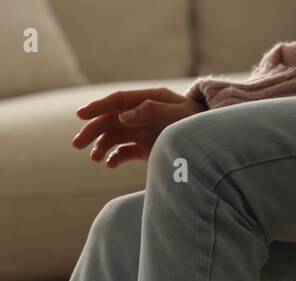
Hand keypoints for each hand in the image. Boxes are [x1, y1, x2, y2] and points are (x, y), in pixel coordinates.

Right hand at [72, 87, 205, 167]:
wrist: (218, 142)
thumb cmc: (199, 124)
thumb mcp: (179, 116)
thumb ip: (151, 111)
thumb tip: (122, 115)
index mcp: (150, 99)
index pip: (118, 100)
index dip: (97, 107)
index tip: (79, 116)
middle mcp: (143, 114)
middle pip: (111, 119)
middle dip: (92, 131)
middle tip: (76, 145)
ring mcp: (143, 131)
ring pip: (114, 137)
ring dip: (100, 146)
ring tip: (94, 159)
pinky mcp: (146, 148)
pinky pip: (124, 152)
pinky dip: (114, 158)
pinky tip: (109, 165)